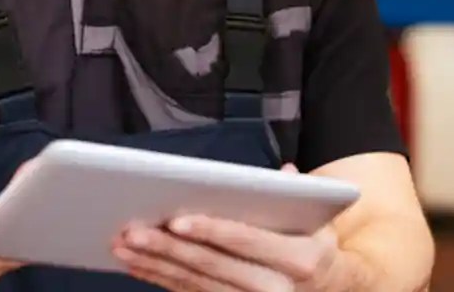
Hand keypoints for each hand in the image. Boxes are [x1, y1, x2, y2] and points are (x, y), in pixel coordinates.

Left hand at [110, 164, 341, 291]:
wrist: (331, 290)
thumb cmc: (316, 244)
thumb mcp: (321, 219)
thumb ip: (299, 193)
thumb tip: (285, 172)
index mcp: (299, 261)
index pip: (247, 242)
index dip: (210, 231)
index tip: (176, 221)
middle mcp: (275, 289)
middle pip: (210, 265)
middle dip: (167, 248)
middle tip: (132, 231)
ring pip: (193, 283)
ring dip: (153, 265)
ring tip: (122, 246)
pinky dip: (159, 278)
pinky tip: (135, 264)